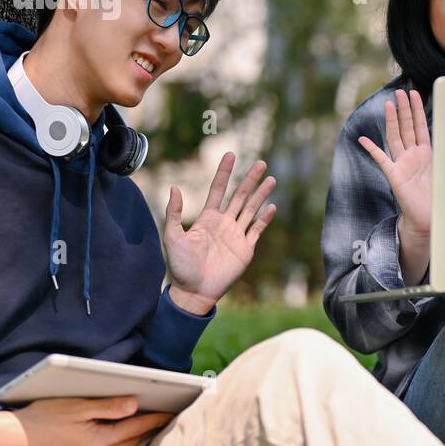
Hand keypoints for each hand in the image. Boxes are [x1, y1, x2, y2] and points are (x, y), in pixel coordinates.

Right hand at [0, 397, 173, 445]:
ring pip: (125, 445)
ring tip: (158, 421)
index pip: (137, 427)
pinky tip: (129, 430)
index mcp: (99, 439)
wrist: (11, 441)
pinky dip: (126, 438)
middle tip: (173, 414)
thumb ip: (107, 407)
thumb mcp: (75, 407)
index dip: (158, 416)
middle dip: (155, 426)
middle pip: (135, 439)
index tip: (176, 408)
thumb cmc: (42, 419)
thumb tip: (134, 404)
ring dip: (142, 434)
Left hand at [164, 152, 275, 311]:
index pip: (218, 190)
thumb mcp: (173, 236)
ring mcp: (236, 235)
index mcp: (208, 218)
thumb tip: (174, 188)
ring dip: (261, 194)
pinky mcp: (245, 249)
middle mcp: (224, 223)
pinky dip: (264, 219)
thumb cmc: (180, 266)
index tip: (230, 155)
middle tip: (261, 163)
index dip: (224, 173)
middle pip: (240, 196)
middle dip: (250, 179)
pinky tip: (271, 207)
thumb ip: (174, 213)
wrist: (194, 291)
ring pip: (251, 209)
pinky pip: (257, 230)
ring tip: (271, 179)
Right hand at [358, 89, 431, 238]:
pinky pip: (381, 159)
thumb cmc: (438, 198)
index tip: (415, 93)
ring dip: (392, 121)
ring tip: (388, 104)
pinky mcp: (394, 175)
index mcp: (426, 153)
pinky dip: (372, 149)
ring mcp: (401, 164)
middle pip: (406, 127)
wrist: (428, 218)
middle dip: (404, 109)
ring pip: (395, 137)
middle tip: (400, 91)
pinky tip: (362, 139)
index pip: (420, 126)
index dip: (418, 110)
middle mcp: (412, 156)